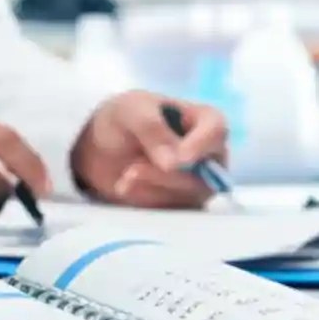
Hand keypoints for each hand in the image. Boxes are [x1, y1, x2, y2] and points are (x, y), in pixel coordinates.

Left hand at [71, 90, 228, 208]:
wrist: (101, 146)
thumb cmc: (124, 117)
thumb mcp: (131, 110)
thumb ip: (152, 129)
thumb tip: (174, 164)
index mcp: (203, 120)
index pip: (217, 131)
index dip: (201, 146)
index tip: (180, 159)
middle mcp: (208, 153)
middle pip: (208, 171)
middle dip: (167, 175)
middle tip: (132, 171)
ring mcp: (197, 181)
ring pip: (190, 195)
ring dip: (153, 187)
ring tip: (124, 178)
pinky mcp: (181, 202)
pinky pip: (173, 209)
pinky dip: (147, 200)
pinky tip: (125, 188)